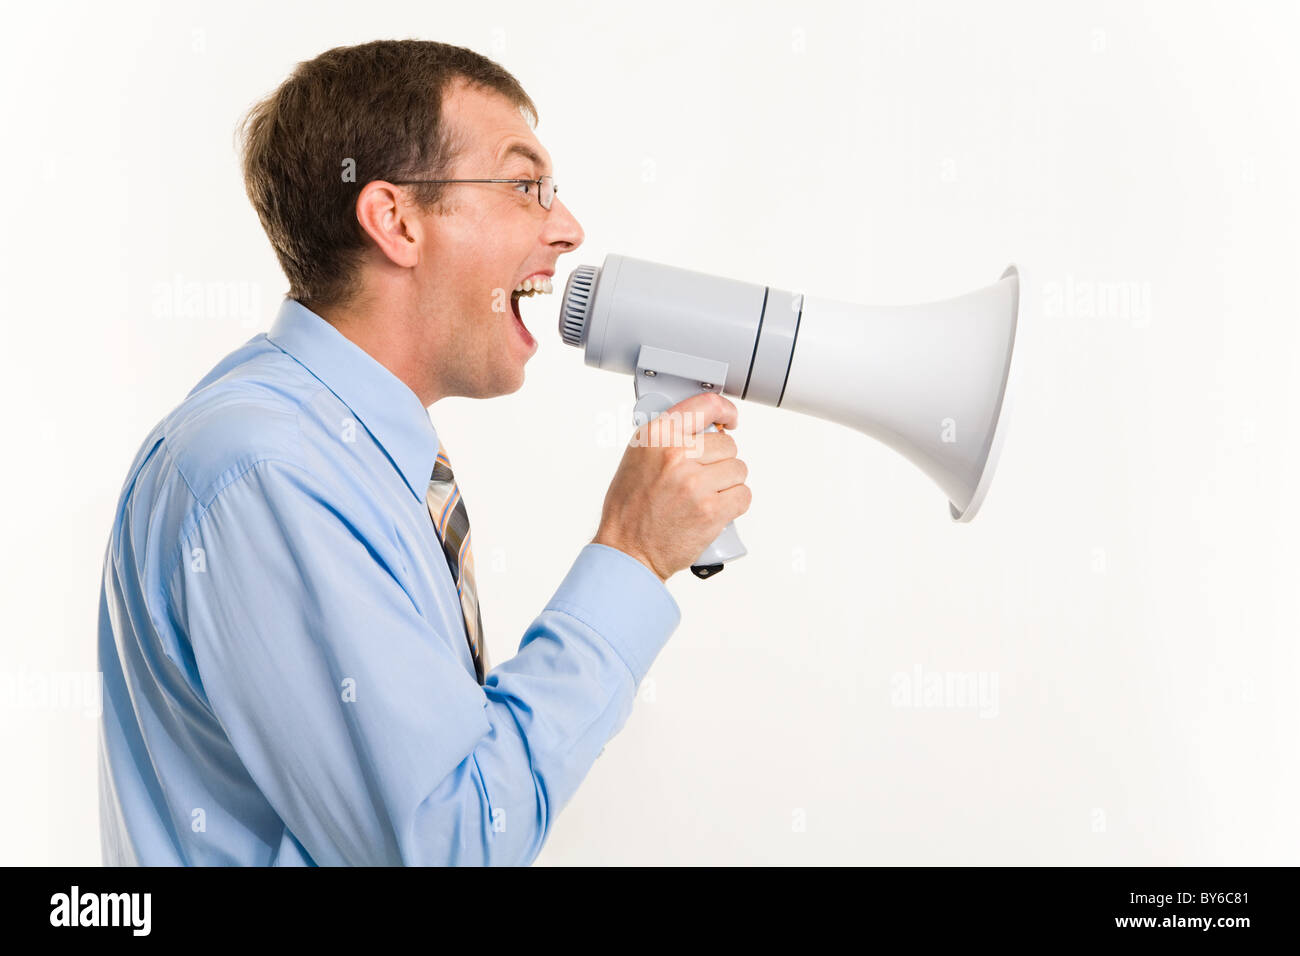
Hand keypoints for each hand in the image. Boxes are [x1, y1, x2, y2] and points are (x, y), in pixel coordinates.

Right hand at [593, 391, 751, 581]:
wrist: (627, 550)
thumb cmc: (630, 509)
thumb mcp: (638, 458)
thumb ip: (669, 438)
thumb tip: (706, 428)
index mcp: (657, 435)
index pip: (705, 405)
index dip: (725, 411)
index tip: (730, 419)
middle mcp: (675, 454)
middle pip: (727, 444)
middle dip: (720, 461)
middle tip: (703, 479)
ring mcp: (695, 482)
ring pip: (738, 469)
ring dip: (728, 483)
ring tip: (705, 496)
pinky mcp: (711, 509)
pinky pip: (743, 495)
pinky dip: (734, 504)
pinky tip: (715, 509)